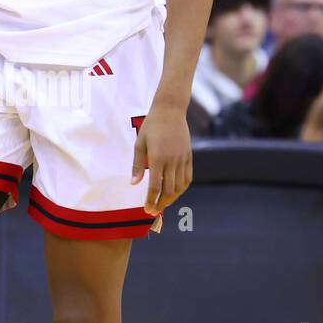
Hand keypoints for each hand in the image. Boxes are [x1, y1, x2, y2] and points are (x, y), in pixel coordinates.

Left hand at [131, 101, 192, 215]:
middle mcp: (172, 160)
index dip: (151, 200)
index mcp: (157, 158)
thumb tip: (134, 183)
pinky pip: (187, 178)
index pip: (155, 186)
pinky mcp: (189, 157)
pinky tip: (174, 193)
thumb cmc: (151, 126)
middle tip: (153, 211)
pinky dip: (181, 189)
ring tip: (163, 204)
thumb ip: (137, 165)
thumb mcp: (139, 144)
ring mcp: (182, 159)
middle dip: (161, 203)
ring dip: (171, 198)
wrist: (170, 111)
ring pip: (179, 186)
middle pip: (168, 190)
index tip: (147, 209)